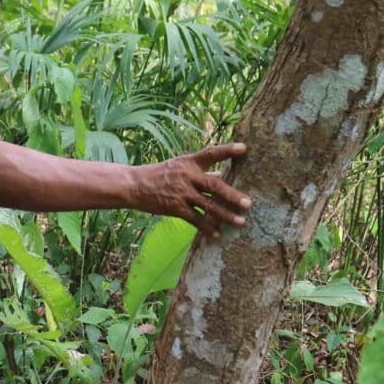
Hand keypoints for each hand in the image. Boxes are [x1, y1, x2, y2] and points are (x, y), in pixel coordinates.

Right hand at [132, 143, 250, 236]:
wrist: (135, 185)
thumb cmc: (160, 174)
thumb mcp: (180, 166)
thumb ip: (201, 171)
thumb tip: (222, 175)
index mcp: (190, 162)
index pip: (211, 153)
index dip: (227, 150)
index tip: (244, 148)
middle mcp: (187, 176)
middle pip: (213, 185)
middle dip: (231, 195)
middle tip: (247, 203)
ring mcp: (181, 193)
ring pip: (207, 205)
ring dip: (225, 214)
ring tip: (240, 221)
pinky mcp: (175, 208)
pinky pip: (195, 219)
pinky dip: (206, 227)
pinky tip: (216, 234)